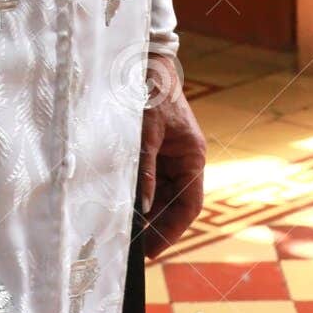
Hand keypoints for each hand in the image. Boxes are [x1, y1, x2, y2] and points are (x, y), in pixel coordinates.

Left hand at [138, 54, 206, 260]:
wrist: (145, 62)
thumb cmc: (151, 92)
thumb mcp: (147, 131)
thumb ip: (146, 168)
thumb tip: (145, 205)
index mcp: (193, 157)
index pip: (189, 205)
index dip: (173, 230)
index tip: (153, 250)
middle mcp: (183, 160)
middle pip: (172, 204)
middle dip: (155, 225)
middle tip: (131, 247)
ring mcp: (167, 157)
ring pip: (158, 195)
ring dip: (144, 212)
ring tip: (122, 231)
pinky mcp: (152, 151)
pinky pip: (147, 180)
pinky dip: (136, 194)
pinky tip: (119, 205)